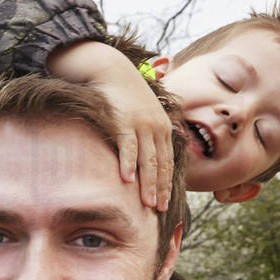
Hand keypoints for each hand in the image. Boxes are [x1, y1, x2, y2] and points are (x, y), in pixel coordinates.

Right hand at [47, 40, 174, 210]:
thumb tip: (143, 155)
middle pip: (161, 164)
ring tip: (147, 204)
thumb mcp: (142, 112)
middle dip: (161, 189)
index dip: (167, 183)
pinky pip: (127, 146)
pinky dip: (129, 164)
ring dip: (148, 183)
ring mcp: (140, 124)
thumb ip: (147, 132)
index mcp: (162, 127)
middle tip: (160, 210)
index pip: (169, 161)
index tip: (166, 203)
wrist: (110, 69)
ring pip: (148, 159)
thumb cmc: (123, 94)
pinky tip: (127, 181)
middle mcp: (156, 127)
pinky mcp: (123, 120)